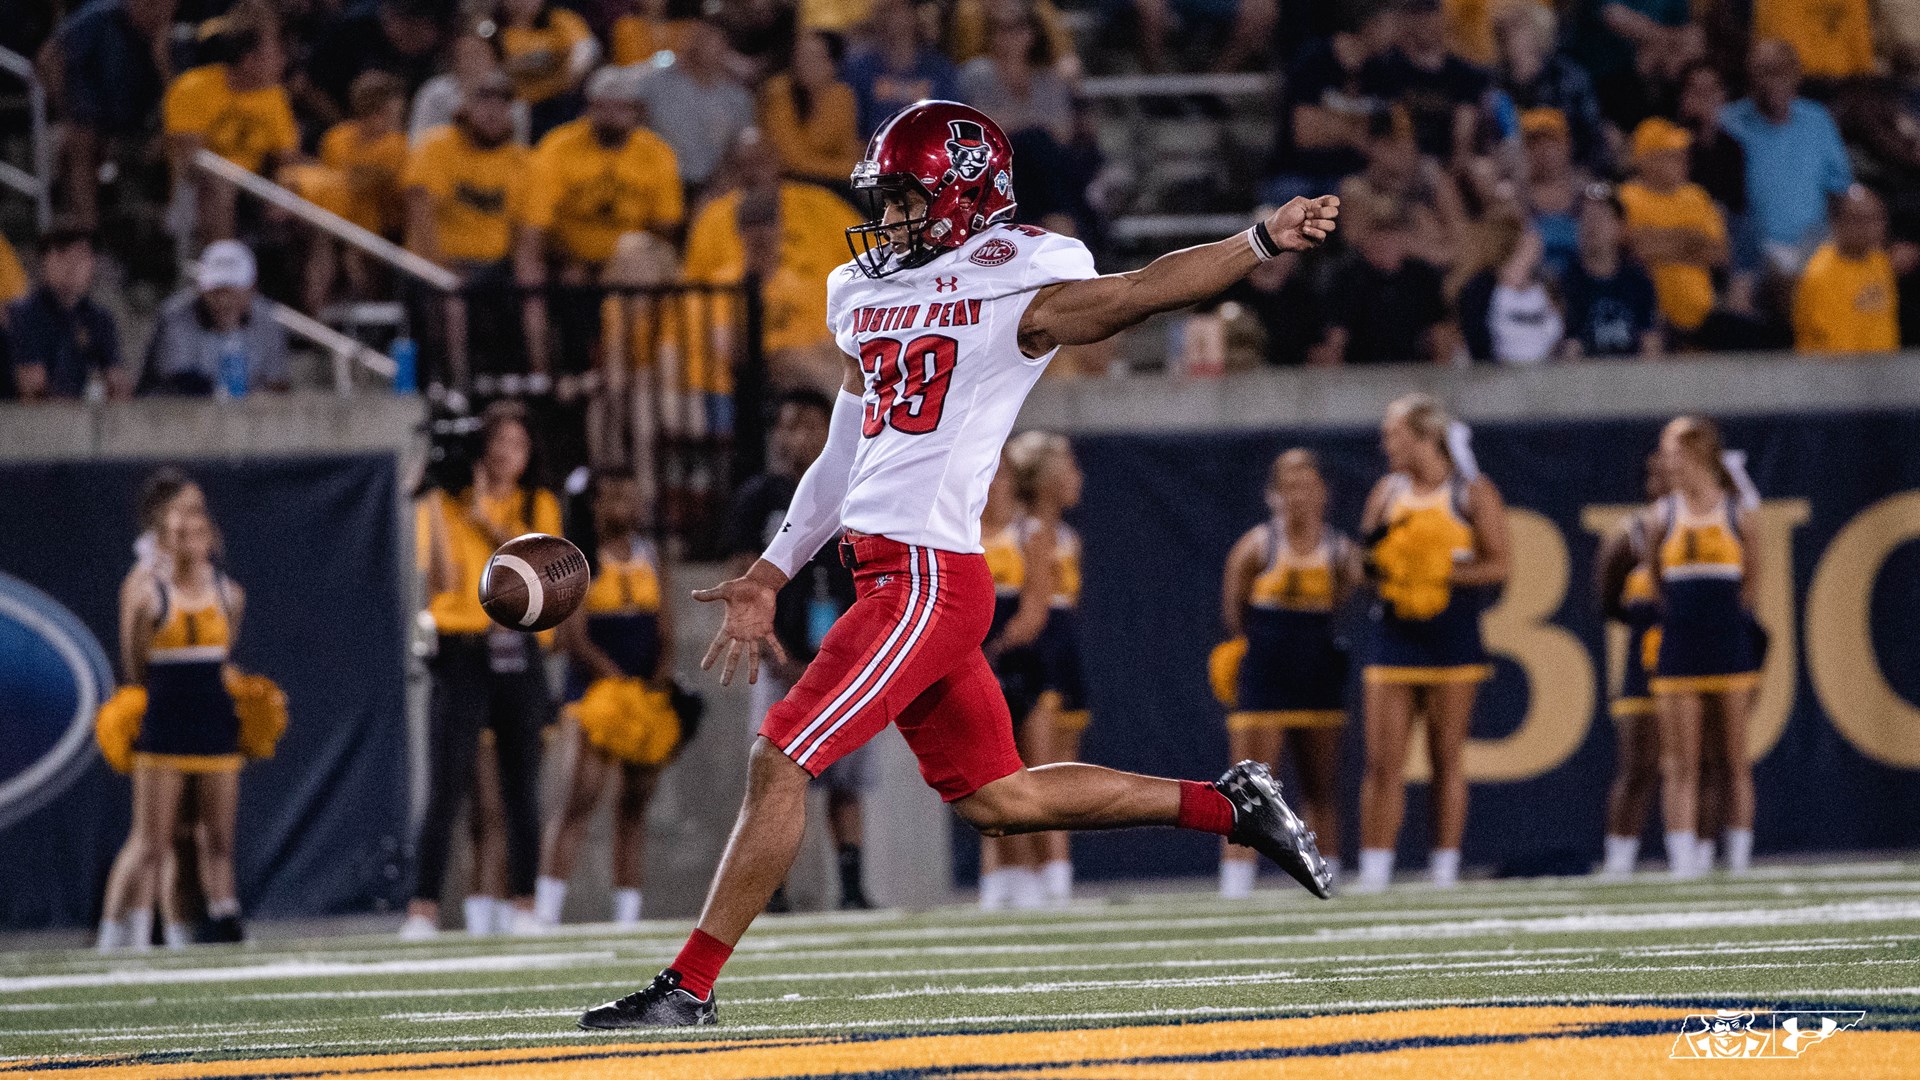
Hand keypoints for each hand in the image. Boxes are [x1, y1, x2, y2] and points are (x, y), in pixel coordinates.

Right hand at [692, 567, 788, 685]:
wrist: (760, 583)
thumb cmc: (741, 586)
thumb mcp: (724, 590)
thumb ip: (710, 595)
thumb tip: (693, 594)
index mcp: (730, 626)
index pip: (718, 644)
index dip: (711, 655)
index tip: (704, 667)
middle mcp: (741, 633)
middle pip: (734, 655)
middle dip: (729, 669)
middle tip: (724, 683)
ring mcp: (754, 632)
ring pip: (753, 654)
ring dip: (753, 668)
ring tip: (752, 682)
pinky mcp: (767, 628)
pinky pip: (773, 643)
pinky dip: (779, 652)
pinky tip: (783, 662)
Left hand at [1265, 196, 1339, 251]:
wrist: (1276, 231)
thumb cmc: (1285, 216)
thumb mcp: (1299, 203)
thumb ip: (1314, 202)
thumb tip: (1325, 208)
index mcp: (1318, 207)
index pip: (1334, 202)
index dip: (1331, 201)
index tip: (1319, 203)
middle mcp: (1321, 218)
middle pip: (1334, 212)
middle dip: (1321, 212)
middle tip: (1308, 214)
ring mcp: (1319, 230)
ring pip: (1331, 225)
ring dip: (1317, 223)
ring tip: (1304, 224)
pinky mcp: (1316, 241)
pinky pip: (1322, 235)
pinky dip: (1313, 231)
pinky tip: (1303, 230)